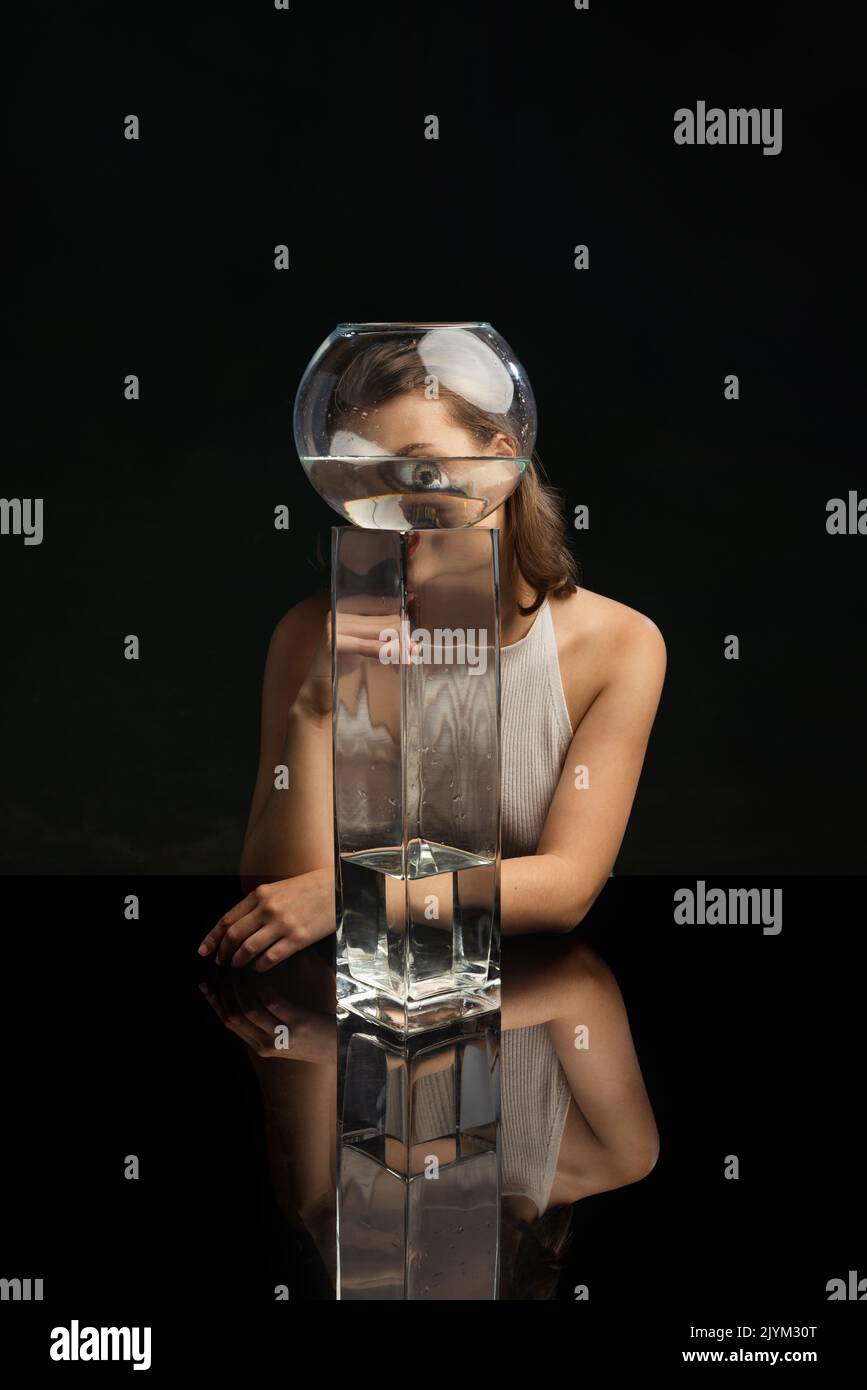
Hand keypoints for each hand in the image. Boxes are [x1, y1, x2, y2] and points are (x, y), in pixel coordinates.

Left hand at [196, 867, 334, 970]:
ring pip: (248, 949)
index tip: (204, 951)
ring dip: (238, 961)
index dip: (212, 938)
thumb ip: (258, 904)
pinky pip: (270, 958)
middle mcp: (267, 908)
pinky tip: (258, 968)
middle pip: (233, 936)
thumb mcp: (279, 889)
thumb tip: (237, 927)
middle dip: (223, 953)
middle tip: (221, 962)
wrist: (338, 888)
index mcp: (260, 894)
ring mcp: (282, 924)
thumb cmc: (308, 889)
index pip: (227, 919)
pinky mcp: (297, 938)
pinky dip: (259, 966)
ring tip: (237, 966)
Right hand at [198, 976, 334, 1064]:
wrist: (341, 1050)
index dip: (215, 1003)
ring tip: (235, 967)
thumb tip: (248, 994)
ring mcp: (281, 1036)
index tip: (205, 984)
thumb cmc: (312, 1037)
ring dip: (239, 986)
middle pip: (234, 1016)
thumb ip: (265, 1021)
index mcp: (260, 1047)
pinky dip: (262, 986)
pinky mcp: (297, 1024)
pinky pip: (273, 1003)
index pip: (229, 1023)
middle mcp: (266, 1045)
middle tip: (217, 969)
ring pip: (249, 1009)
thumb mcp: (283, 1035)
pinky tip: (259, 971)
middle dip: (222, 991)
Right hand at [296, 603, 413, 716]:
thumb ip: (382, 635)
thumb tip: (410, 633)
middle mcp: (339, 614)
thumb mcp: (364, 646)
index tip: (414, 626)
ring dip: (398, 644)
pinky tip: (401, 658)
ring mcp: (335, 627)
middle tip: (416, 647)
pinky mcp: (333, 643)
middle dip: (402, 633)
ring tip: (411, 654)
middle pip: (381, 620)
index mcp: (346, 609)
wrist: (319, 691)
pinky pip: (367, 646)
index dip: (399, 614)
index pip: (380, 605)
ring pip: (377, 632)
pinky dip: (386, 651)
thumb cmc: (343, 667)